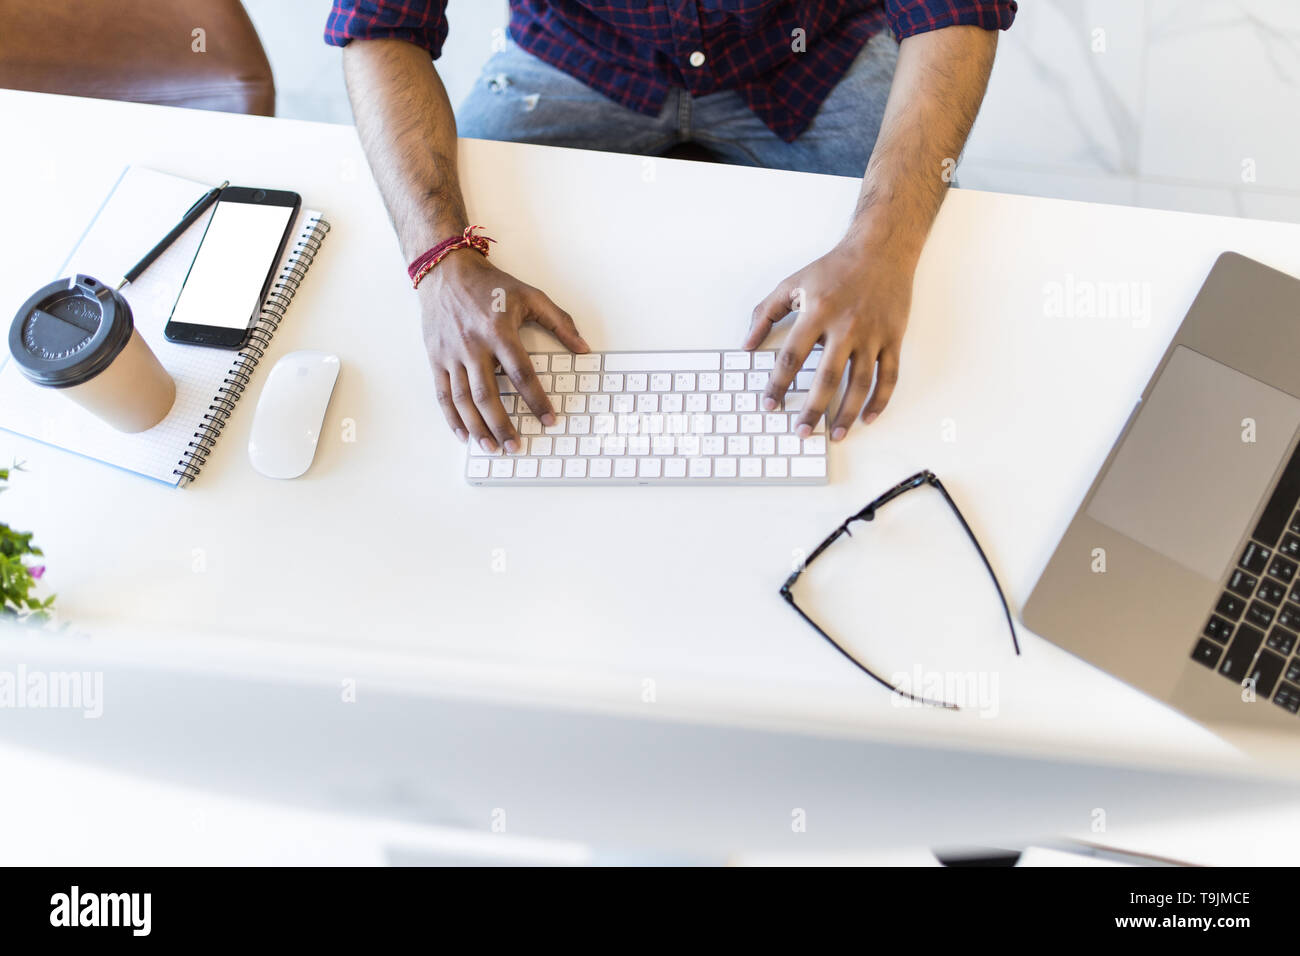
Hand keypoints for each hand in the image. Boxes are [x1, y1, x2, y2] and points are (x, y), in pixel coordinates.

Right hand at [421, 252, 587, 451]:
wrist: (445, 271)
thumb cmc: (490, 285)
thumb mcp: (530, 296)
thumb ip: (560, 322)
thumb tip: (583, 348)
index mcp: (499, 330)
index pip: (521, 374)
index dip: (536, 400)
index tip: (549, 420)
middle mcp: (473, 345)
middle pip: (488, 395)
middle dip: (503, 425)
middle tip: (516, 446)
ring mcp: (451, 354)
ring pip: (464, 400)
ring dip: (478, 428)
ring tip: (492, 449)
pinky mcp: (436, 358)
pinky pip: (443, 395)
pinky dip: (453, 418)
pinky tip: (464, 436)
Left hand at [744, 240, 913, 440]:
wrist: (881, 250)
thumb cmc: (834, 268)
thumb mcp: (792, 283)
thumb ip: (765, 314)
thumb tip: (747, 344)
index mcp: (818, 312)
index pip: (792, 357)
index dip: (778, 384)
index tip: (770, 404)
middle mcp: (846, 326)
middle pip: (827, 377)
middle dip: (813, 409)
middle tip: (802, 431)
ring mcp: (873, 334)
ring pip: (861, 383)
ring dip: (847, 413)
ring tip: (835, 434)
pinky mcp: (893, 338)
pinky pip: (888, 376)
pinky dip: (880, 400)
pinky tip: (868, 417)